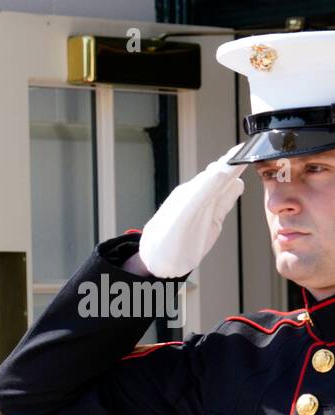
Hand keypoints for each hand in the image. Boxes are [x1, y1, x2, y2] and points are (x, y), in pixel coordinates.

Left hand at [136, 145, 246, 277]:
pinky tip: (239, 182)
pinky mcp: (212, 219)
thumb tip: (223, 169)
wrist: (158, 265)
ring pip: (226, 184)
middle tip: (258, 146)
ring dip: (237, 171)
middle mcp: (199, 195)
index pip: (218, 169)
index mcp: (192, 191)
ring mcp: (207, 206)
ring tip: (251, 157)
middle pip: (223, 172)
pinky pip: (225, 199)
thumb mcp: (185, 215)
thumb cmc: (165, 242)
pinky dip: (234, 189)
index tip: (250, 146)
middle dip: (238, 160)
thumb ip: (203, 191)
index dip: (234, 158)